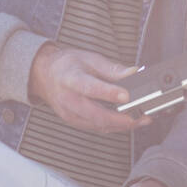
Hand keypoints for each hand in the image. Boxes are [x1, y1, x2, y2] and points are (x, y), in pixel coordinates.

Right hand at [27, 42, 150, 133]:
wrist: (44, 75)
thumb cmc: (67, 65)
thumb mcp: (89, 58)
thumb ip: (112, 69)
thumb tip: (134, 73)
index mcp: (71, 78)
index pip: (90, 87)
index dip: (109, 93)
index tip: (127, 96)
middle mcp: (69, 99)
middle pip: (96, 114)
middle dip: (121, 119)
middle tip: (142, 116)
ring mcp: (70, 114)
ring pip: (98, 125)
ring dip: (122, 125)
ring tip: (141, 120)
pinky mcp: (74, 122)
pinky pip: (96, 128)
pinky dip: (114, 127)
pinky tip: (128, 122)